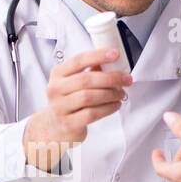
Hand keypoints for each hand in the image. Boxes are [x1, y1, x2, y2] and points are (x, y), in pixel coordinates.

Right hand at [23, 48, 132, 171]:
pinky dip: (107, 108)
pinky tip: (115, 105)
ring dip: (110, 94)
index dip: (98, 56)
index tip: (115, 54)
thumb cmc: (68, 101)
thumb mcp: (72, 83)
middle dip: (110, 78)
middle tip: (126, 79)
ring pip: (89, 97)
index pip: (78, 60)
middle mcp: (56, 89)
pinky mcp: (68, 123)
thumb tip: (112, 63)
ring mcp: (60, 107)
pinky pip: (92, 114)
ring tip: (121, 94)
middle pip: (85, 79)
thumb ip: (89, 72)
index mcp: (58, 74)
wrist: (54, 127)